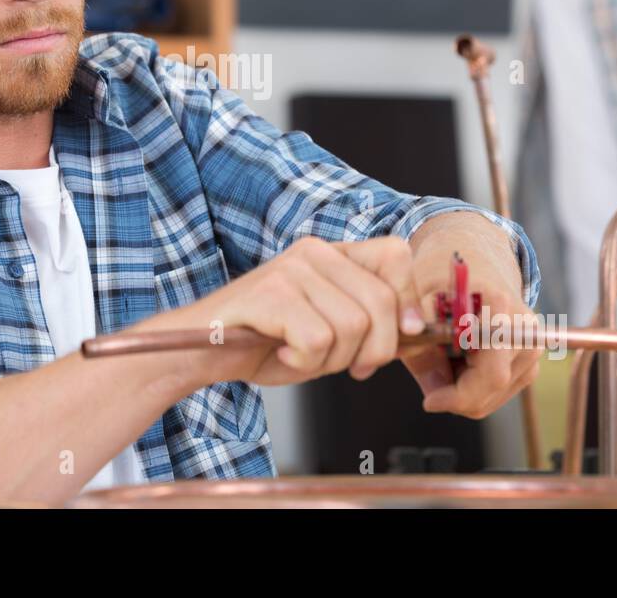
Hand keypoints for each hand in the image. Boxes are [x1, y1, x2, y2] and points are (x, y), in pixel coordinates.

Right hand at [149, 235, 421, 387]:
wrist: (202, 349)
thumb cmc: (265, 342)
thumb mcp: (329, 329)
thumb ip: (369, 321)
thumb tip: (414, 327)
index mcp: (331, 253)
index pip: (395, 254)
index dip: (408, 298)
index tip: (403, 334)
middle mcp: (314, 251)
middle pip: (380, 303)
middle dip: (373, 350)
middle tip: (348, 365)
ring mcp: (291, 269)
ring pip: (352, 327)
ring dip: (332, 359)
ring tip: (301, 355)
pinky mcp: (271, 293)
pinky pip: (317, 340)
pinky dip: (304, 363)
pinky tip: (282, 355)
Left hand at [399, 212, 542, 418]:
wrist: (471, 253)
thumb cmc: (440, 273)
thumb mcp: (416, 300)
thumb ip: (418, 344)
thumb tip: (432, 393)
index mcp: (500, 308)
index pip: (490, 375)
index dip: (457, 396)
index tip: (428, 400)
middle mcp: (525, 327)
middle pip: (492, 390)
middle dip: (454, 394)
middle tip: (426, 374)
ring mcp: (532, 343)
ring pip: (495, 395)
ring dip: (462, 388)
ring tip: (441, 355)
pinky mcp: (529, 355)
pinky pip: (500, 389)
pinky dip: (473, 384)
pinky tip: (456, 358)